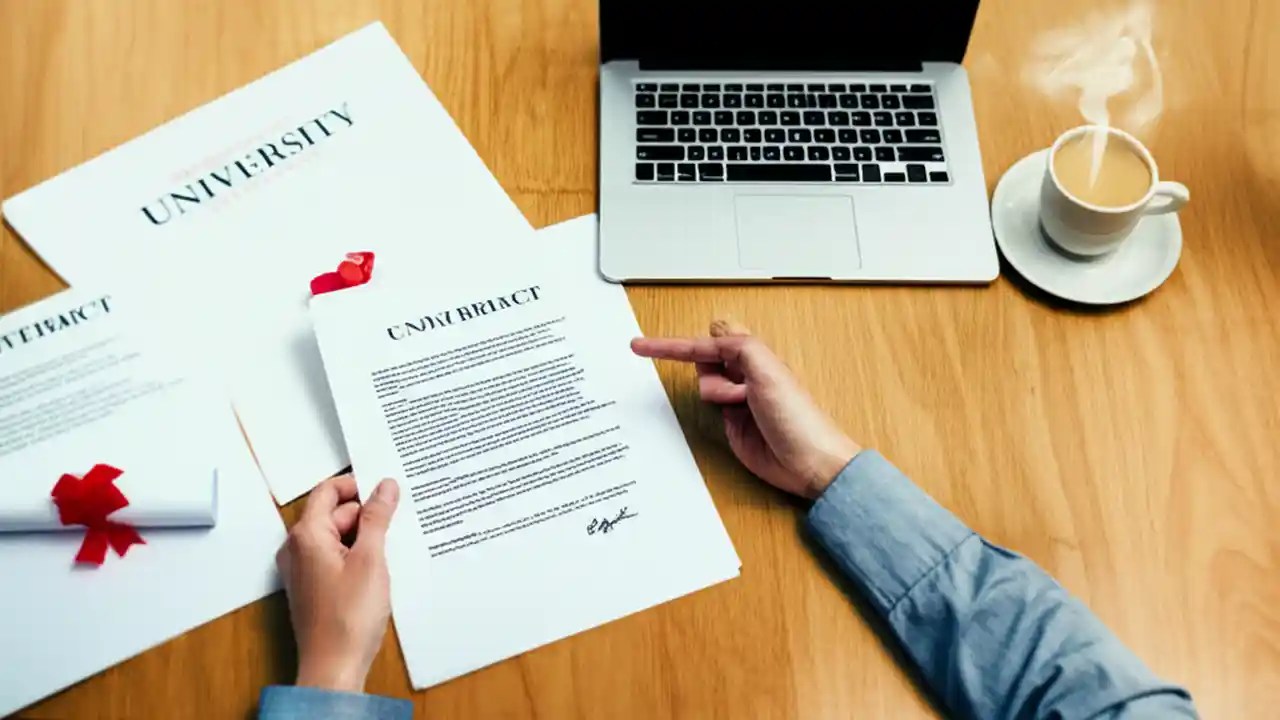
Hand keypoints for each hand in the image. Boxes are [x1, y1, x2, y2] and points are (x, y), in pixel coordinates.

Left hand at [276, 475, 399, 691]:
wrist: (334, 666)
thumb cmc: (348, 617)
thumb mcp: (371, 559)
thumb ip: (377, 518)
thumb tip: (385, 487)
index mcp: (306, 535)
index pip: (327, 490)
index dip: (357, 485)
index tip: (385, 491)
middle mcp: (297, 548)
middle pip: (333, 514)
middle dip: (364, 515)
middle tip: (396, 525)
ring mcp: (302, 569)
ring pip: (336, 537)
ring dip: (363, 538)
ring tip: (389, 552)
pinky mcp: (312, 586)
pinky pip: (334, 557)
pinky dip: (355, 556)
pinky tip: (377, 571)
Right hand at [631, 320, 860, 498]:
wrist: (810, 464)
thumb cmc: (800, 420)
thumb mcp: (769, 374)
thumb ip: (740, 348)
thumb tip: (714, 337)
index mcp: (755, 357)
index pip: (707, 343)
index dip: (672, 345)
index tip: (641, 345)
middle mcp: (745, 375)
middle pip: (704, 361)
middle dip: (709, 373)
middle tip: (735, 390)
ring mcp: (737, 400)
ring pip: (704, 384)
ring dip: (714, 394)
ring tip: (740, 407)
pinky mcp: (732, 424)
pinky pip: (708, 407)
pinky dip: (708, 404)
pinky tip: (725, 409)